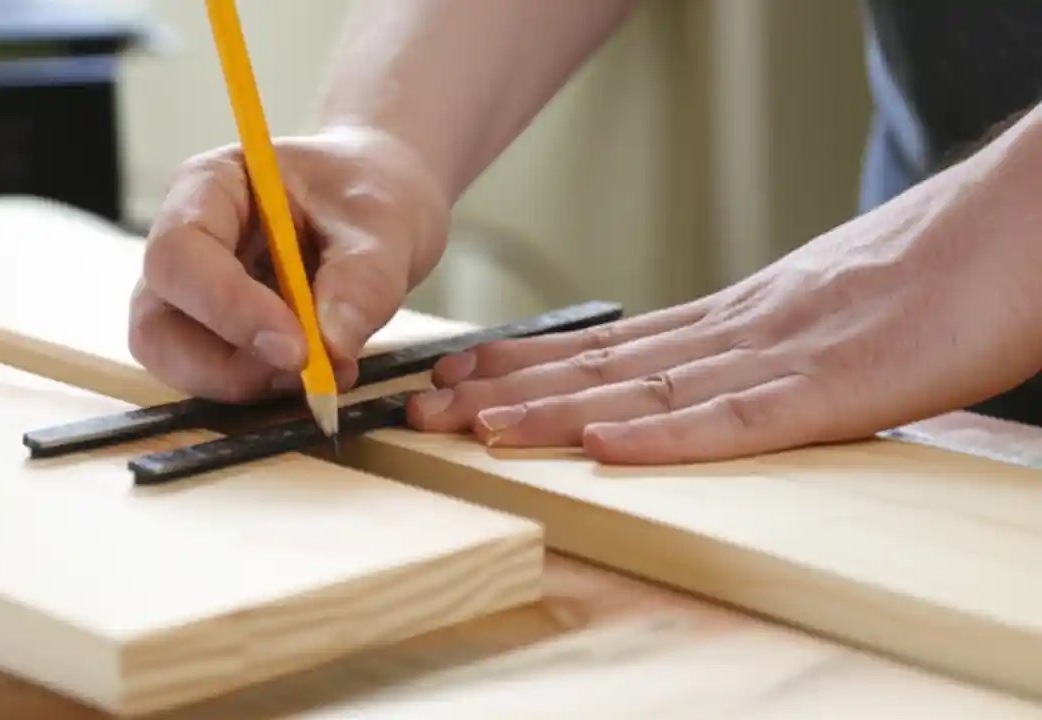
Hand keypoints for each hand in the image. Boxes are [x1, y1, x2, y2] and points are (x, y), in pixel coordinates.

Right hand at [129, 127, 449, 401]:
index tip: (296, 348)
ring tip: (324, 369)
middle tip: (305, 373)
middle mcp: (185, 246)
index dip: (225, 307)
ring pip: (178, 363)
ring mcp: (191, 298)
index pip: (180, 253)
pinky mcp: (216, 339)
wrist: (385, 208)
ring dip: (248, 383)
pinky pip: (216, 379)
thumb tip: (331, 351)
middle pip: (156, 324)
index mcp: (209, 187)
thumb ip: (362, 281)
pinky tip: (320, 370)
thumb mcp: (384, 224)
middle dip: (225, 366)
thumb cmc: (371, 193)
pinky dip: (265, 389)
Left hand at [406, 154, 1041, 463]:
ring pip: (650, 390)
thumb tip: (703, 380)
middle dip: (509, 390)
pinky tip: (603, 447)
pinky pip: (741, 419)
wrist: (1023, 227)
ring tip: (475, 425)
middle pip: (607, 369)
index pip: (614, 350)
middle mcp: (742, 332)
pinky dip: (670, 437)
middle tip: (425, 407)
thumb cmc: (938, 271)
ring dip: (557, 412)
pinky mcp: (840, 384)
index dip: (530, 367)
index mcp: (740, 319)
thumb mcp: (828, 314)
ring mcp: (785, 355)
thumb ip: (763, 350)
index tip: (461, 376)